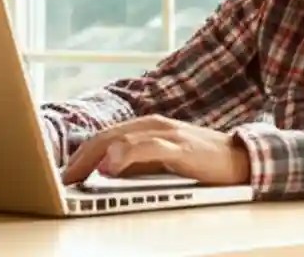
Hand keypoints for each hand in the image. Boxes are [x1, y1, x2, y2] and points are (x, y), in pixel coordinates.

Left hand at [61, 115, 249, 186]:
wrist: (241, 159)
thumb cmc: (201, 161)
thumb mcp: (162, 162)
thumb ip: (136, 163)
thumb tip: (104, 173)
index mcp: (147, 127)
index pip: (105, 137)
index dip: (81, 154)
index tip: (63, 174)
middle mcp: (153, 125)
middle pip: (106, 136)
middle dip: (80, 157)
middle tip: (62, 178)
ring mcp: (166, 133)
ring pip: (121, 138)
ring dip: (94, 155)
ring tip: (76, 174)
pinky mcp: (179, 146)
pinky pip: (147, 147)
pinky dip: (125, 155)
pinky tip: (109, 168)